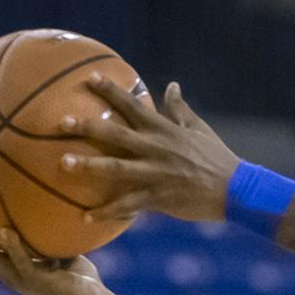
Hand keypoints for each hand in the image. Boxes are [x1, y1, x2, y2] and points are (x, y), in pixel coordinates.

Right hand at [0, 197, 133, 294]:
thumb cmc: (76, 273)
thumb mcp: (57, 245)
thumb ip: (46, 225)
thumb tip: (46, 189)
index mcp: (7, 262)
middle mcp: (6, 271)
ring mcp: (18, 278)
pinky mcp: (35, 282)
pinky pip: (21, 261)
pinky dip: (12, 246)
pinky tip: (5, 231)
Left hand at [58, 79, 239, 223]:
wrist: (235, 189)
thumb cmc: (216, 157)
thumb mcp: (198, 128)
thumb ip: (179, 108)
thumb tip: (171, 85)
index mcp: (164, 130)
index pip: (133, 105)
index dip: (110, 90)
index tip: (88, 78)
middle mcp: (156, 148)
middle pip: (115, 134)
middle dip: (87, 127)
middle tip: (60, 122)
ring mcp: (156, 173)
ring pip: (116, 168)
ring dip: (89, 166)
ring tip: (63, 163)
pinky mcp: (158, 198)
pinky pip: (127, 205)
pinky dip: (107, 211)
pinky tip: (86, 217)